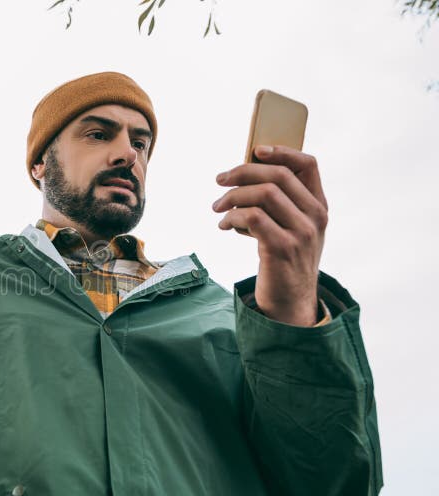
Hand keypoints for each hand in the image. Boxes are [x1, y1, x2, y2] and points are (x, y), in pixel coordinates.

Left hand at [212, 145, 327, 325]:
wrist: (290, 303)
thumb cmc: (284, 261)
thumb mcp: (290, 229)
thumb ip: (278, 204)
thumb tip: (244, 175)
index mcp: (319, 206)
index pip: (309, 164)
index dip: (282, 151)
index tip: (255, 150)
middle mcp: (315, 217)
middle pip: (279, 175)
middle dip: (244, 171)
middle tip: (220, 179)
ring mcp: (301, 233)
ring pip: (264, 194)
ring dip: (233, 196)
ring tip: (217, 207)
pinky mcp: (282, 248)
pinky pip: (252, 217)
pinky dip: (231, 217)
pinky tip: (223, 225)